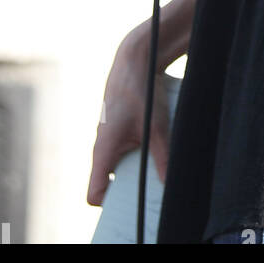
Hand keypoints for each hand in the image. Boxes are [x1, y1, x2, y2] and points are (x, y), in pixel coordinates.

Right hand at [87, 31, 170, 205]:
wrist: (135, 58)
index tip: (131, 204)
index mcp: (104, 149)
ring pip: (117, 163)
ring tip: (155, 170)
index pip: (94, 193)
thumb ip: (163, 157)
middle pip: (107, 181)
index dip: (109, 204)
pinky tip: (154, 148)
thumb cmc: (142, 91)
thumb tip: (170, 183)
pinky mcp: (117, 125)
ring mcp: (108, 135)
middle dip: (125, 190)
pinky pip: (122, 148)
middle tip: (148, 193)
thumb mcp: (157, 127)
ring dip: (133, 169)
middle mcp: (101, 145)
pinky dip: (135, 153)